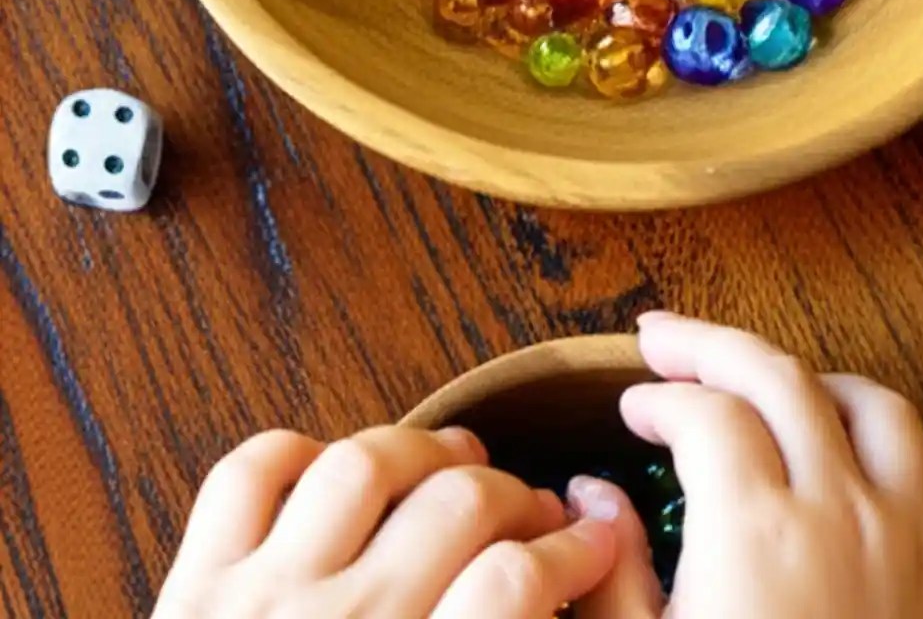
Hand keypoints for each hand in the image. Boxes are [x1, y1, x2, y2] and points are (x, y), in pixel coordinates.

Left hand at [154, 426, 616, 617]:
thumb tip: (550, 608)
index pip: (516, 582)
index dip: (576, 550)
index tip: (593, 543)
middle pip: (459, 506)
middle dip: (520, 496)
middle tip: (535, 514)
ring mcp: (260, 597)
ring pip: (362, 464)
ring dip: (425, 450)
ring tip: (456, 465)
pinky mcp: (198, 583)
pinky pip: (248, 474)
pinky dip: (297, 451)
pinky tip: (339, 474)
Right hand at [573, 313, 922, 618]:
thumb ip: (608, 575)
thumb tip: (591, 500)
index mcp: (757, 536)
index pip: (705, 413)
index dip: (658, 394)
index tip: (634, 406)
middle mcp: (841, 515)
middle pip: (780, 376)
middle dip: (713, 343)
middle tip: (668, 339)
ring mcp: (909, 535)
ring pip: (872, 404)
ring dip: (809, 377)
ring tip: (765, 379)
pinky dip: (888, 438)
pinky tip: (853, 449)